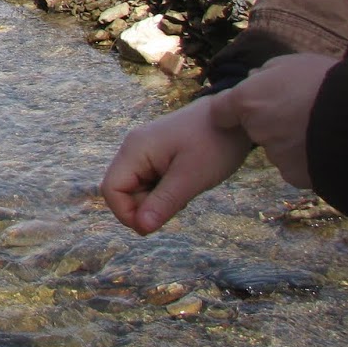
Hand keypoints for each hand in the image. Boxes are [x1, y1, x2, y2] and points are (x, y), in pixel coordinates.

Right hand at [100, 94, 253, 233]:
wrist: (236, 117)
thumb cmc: (214, 144)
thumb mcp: (191, 178)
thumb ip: (163, 203)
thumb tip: (141, 228)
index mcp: (134, 150)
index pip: (111, 190)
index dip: (126, 213)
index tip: (153, 226)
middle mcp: (133, 149)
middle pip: (122, 189)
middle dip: (145, 206)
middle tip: (177, 204)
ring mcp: (144, 150)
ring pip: (137, 187)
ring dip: (156, 199)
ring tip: (184, 191)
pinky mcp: (157, 154)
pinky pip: (149, 180)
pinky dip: (163, 190)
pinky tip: (184, 184)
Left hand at [208, 53, 336, 187]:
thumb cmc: (325, 82)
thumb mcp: (292, 64)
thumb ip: (265, 73)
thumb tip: (253, 78)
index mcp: (247, 100)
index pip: (220, 111)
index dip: (232, 110)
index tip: (247, 108)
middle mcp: (255, 129)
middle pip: (253, 128)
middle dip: (269, 122)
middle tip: (297, 114)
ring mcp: (274, 154)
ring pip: (275, 147)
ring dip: (289, 141)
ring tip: (316, 128)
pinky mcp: (293, 174)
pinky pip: (293, 166)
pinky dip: (303, 159)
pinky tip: (321, 147)